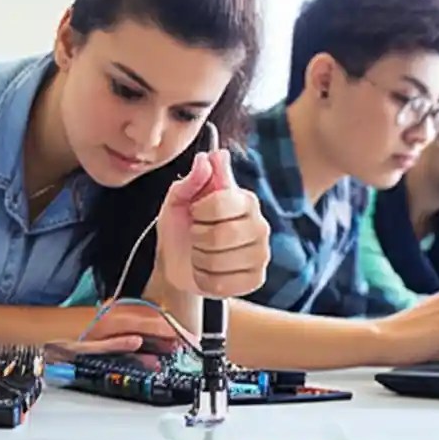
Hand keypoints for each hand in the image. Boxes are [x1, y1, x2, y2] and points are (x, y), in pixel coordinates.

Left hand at [59, 302, 195, 355]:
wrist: (43, 327)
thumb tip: (141, 342)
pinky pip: (135, 315)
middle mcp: (116, 309)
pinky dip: (147, 324)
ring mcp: (113, 308)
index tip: (189, 340)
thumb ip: (119, 344)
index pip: (154, 322)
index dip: (174, 331)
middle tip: (185, 344)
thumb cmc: (63, 338)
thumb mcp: (92, 348)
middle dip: (171, 330)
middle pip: (153, 316)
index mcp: (116, 318)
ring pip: (146, 314)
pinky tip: (149, 335)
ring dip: (160, 327)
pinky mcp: (108, 311)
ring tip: (171, 342)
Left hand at [156, 149, 269, 297]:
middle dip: (197, 237)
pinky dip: (205, 279)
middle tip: (196, 235)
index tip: (194, 212)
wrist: (176, 263)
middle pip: (221, 235)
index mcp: (245, 200)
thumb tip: (210, 156)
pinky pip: (224, 283)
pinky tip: (207, 271)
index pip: (221, 202)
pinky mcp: (256, 279)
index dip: (199, 210)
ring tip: (201, 253)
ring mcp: (261, 254)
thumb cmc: (181, 226)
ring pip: (220, 262)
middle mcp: (260, 225)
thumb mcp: (178, 199)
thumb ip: (193, 178)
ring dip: (199, 259)